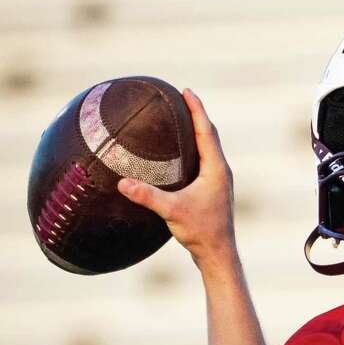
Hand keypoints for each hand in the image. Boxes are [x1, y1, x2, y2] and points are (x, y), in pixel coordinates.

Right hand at [118, 89, 235, 266]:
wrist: (218, 253)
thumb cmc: (201, 231)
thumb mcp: (172, 211)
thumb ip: (148, 196)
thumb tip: (122, 182)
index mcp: (215, 168)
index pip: (206, 131)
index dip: (197, 109)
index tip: (187, 91)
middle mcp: (220, 170)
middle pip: (209, 134)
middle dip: (196, 114)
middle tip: (182, 96)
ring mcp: (218, 179)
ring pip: (208, 147)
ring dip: (197, 130)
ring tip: (181, 117)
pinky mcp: (213, 188)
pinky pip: (204, 159)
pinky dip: (195, 147)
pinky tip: (182, 151)